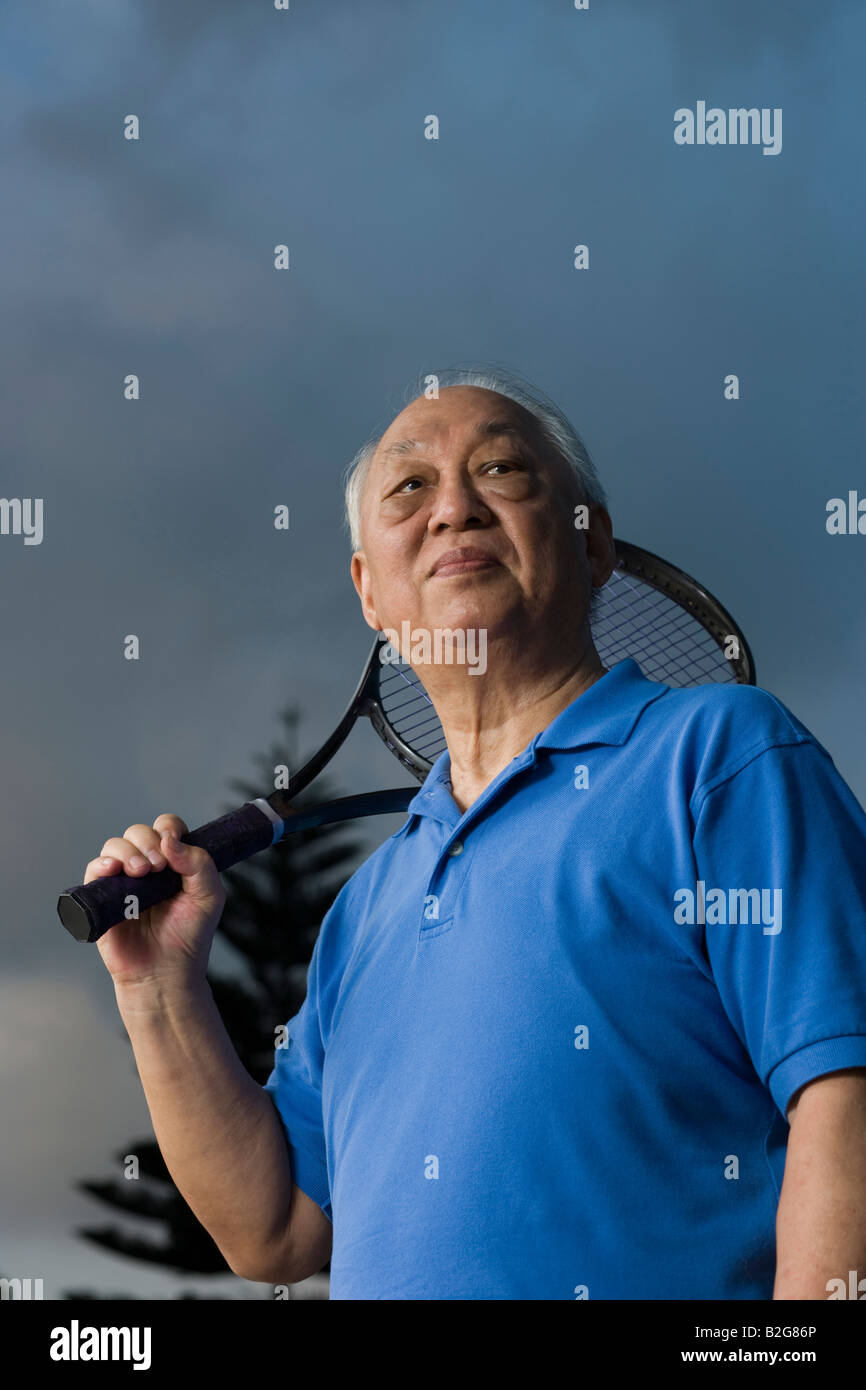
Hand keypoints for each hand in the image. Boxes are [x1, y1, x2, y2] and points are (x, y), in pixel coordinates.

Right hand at [83, 813, 225, 988]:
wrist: (166, 971)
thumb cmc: (189, 936)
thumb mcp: (209, 896)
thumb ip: (199, 863)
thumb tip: (169, 839)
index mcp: (173, 861)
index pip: (166, 828)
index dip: (168, 830)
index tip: (173, 850)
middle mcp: (147, 866)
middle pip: (138, 832)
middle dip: (147, 842)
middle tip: (158, 867)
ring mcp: (123, 880)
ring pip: (114, 846)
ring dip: (127, 851)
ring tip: (140, 873)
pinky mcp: (102, 898)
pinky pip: (94, 870)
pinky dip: (101, 864)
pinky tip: (113, 870)